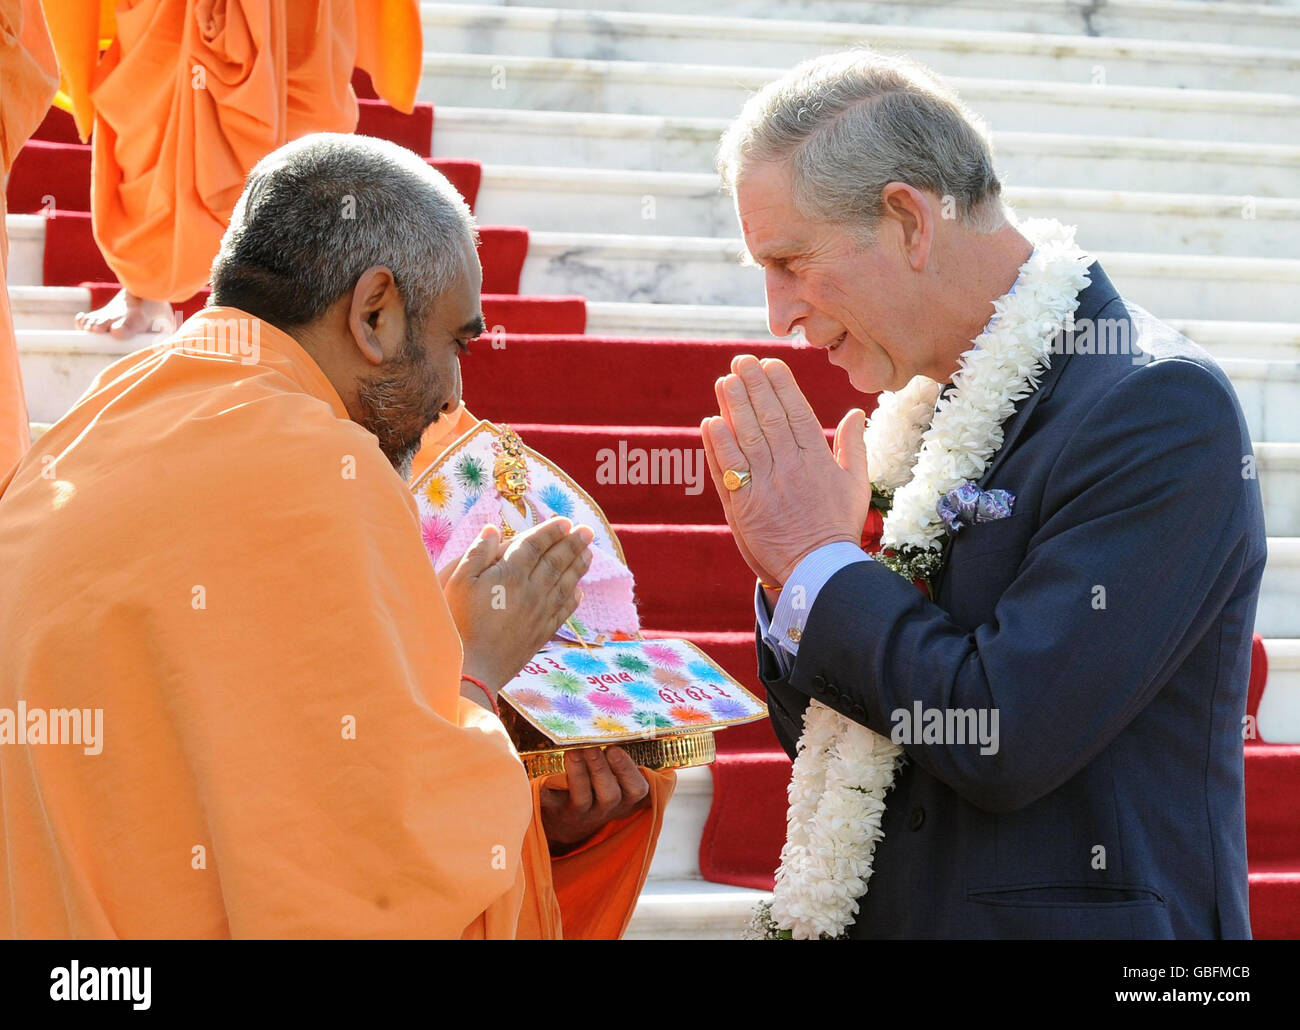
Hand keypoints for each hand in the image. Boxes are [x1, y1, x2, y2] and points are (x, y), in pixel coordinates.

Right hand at [440, 517, 593, 693]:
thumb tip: (493, 529)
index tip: (565, 521)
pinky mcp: (542, 632)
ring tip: (590, 553)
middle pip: (556, 561)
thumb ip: (477, 553)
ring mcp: (540, 612)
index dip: (551, 532)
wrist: (473, 666)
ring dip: (579, 566)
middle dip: (573, 544)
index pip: (536, 545)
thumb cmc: (460, 622)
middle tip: (587, 531)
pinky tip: (579, 591)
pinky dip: (574, 598)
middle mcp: (532, 590)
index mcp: (511, 574)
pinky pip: (564, 611)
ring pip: (565, 583)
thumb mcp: (458, 581)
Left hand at [539, 747, 650, 849]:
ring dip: (579, 773)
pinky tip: (540, 778)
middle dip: (601, 769)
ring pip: (583, 798)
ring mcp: (580, 814)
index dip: (628, 771)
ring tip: (573, 751)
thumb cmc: (595, 792)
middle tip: (592, 747)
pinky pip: (550, 804)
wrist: (566, 825)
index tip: (614, 748)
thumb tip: (611, 728)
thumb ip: (617, 761)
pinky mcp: (555, 814)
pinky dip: (545, 792)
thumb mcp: (614, 783)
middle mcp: (605, 809)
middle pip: (610, 795)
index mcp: (624, 799)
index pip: (637, 790)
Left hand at [701, 355, 870, 585]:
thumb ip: (853, 446)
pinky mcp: (745, 506)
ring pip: (747, 438)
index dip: (781, 386)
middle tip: (740, 361)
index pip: (796, 412)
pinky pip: (730, 469)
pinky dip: (719, 445)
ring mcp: (766, 485)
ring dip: (734, 407)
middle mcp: (790, 467)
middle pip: (769, 418)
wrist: (819, 570)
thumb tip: (856, 412)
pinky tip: (711, 422)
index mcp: (817, 459)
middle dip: (754, 386)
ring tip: (724, 381)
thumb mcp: (856, 485)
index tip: (769, 364)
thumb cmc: (838, 527)